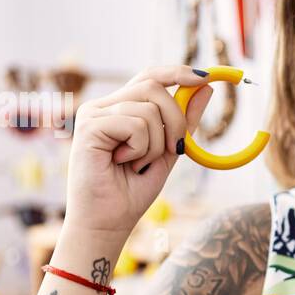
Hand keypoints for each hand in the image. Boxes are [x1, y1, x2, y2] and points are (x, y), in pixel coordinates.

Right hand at [63, 65, 213, 237]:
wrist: (107, 222)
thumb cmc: (131, 190)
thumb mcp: (168, 151)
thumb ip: (184, 121)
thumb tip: (206, 88)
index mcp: (119, 108)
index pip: (149, 76)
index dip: (177, 72)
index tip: (205, 77)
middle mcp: (103, 106)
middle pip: (153, 87)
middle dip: (176, 118)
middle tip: (174, 149)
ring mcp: (92, 114)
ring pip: (148, 109)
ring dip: (155, 143)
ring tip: (137, 163)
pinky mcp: (88, 126)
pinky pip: (135, 124)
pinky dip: (140, 148)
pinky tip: (123, 162)